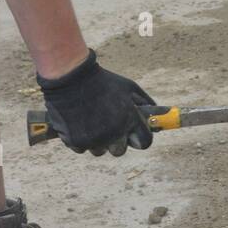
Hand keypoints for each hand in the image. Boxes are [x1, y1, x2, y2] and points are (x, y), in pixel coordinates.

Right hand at [37, 50, 154, 155]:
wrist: (70, 77)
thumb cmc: (102, 81)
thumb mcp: (129, 87)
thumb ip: (145, 103)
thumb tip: (157, 114)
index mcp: (130, 120)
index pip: (144, 142)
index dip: (140, 138)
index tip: (134, 134)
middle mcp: (113, 134)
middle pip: (119, 151)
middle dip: (116, 142)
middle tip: (109, 127)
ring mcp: (93, 139)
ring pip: (99, 150)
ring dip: (97, 140)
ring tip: (91, 120)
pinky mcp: (75, 142)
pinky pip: (82, 148)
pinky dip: (80, 138)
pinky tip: (78, 121)